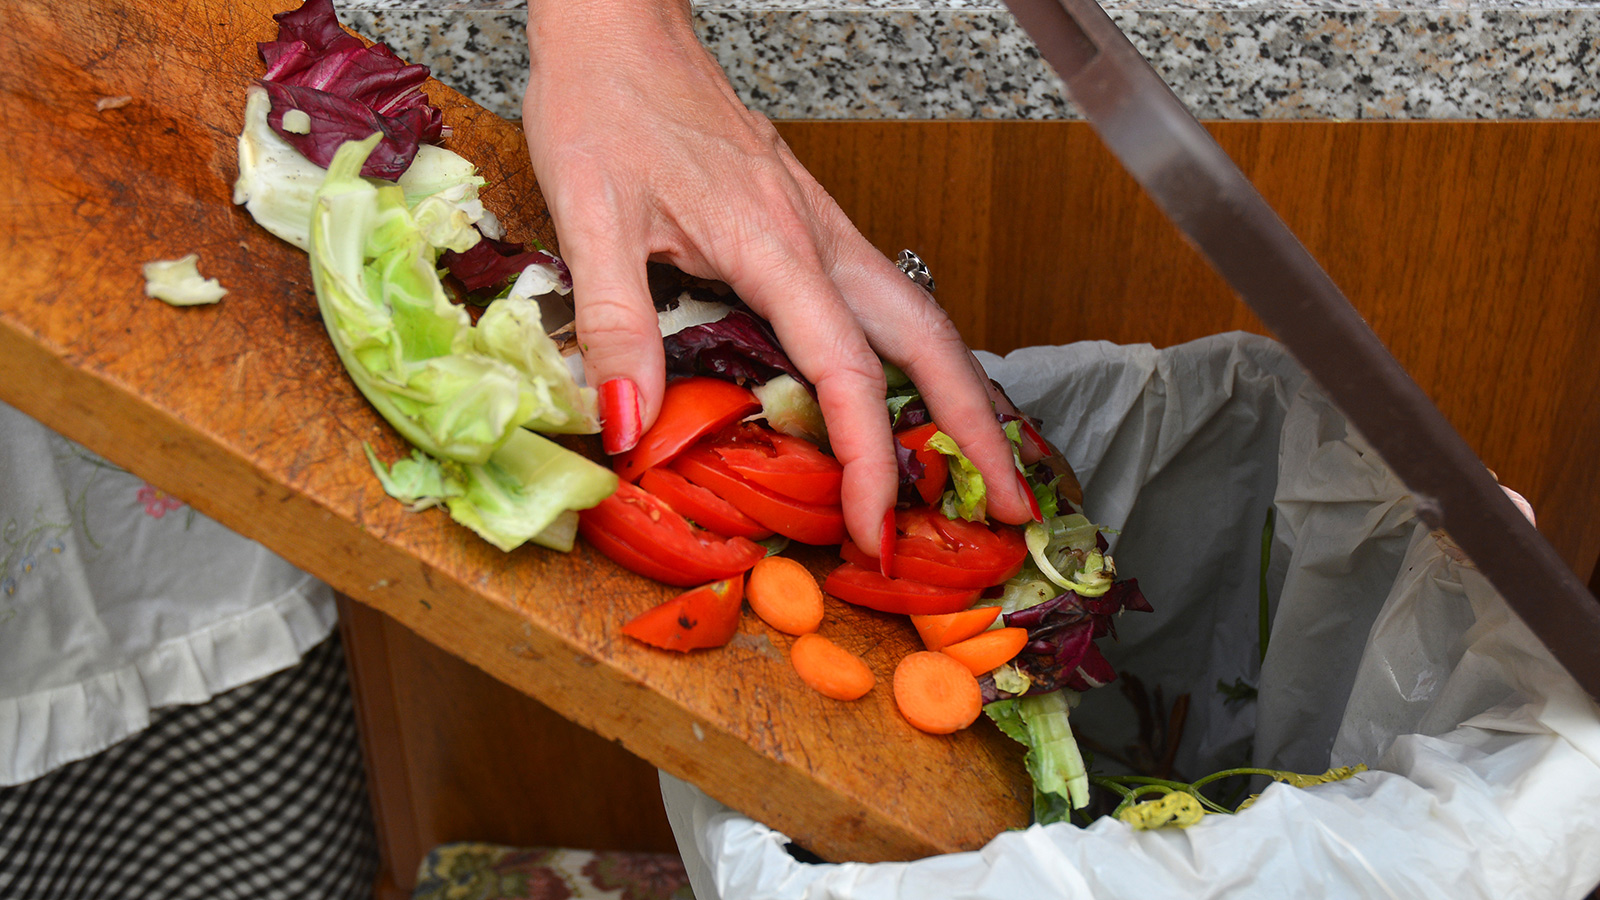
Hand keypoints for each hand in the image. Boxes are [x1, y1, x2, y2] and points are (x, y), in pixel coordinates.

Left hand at [522, 0, 1036, 548]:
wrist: (620, 25)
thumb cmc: (607, 101)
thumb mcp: (588, 216)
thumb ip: (614, 324)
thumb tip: (629, 425)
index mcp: (774, 243)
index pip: (845, 371)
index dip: (869, 459)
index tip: (872, 528)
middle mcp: (818, 238)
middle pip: (930, 340)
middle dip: (978, 427)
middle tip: (1012, 499)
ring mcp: (822, 229)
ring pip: (919, 317)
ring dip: (959, 391)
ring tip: (983, 460)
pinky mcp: (807, 224)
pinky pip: (882, 300)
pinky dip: (914, 358)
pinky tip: (904, 389)